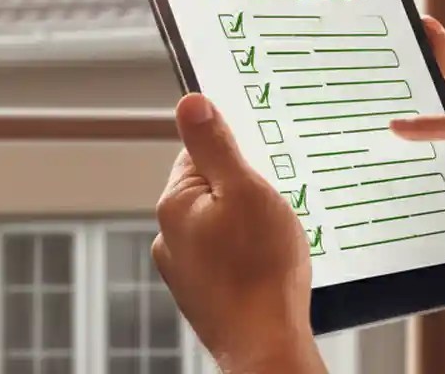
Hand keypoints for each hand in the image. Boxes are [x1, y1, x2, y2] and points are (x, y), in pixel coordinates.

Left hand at [152, 94, 326, 373]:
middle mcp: (171, 236)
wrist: (267, 342)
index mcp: (175, 204)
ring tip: (274, 241)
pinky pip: (227, 256)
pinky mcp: (204, 293)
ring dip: (248, 225)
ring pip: (221, 225)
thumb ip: (215, 146)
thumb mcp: (246, 191)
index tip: (260, 168)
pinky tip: (268, 265)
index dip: (236, 155)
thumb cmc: (261, 270)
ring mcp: (186, 269)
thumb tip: (189, 103)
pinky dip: (247, 255)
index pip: (198, 153)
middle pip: (211, 189)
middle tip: (273, 206)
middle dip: (244, 192)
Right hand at [389, 17, 444, 312]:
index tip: (419, 24)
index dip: (443, 48)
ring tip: (367, 118)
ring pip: (431, 147)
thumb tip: (415, 122)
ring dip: (403, 137)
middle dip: (413, 86)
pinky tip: (382, 180)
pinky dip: (406, 180)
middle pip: (441, 105)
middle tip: (378, 68)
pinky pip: (429, 186)